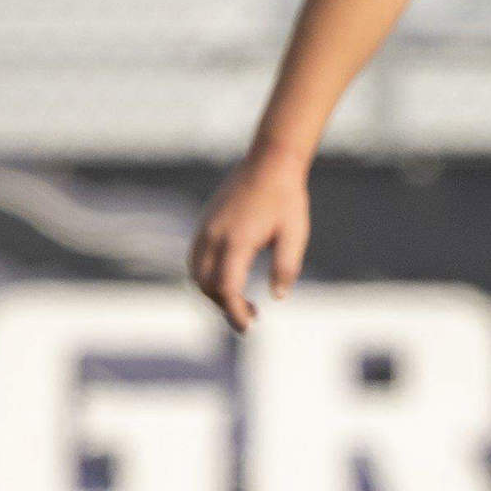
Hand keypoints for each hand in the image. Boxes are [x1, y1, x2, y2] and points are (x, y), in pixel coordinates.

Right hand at [188, 155, 311, 330]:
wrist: (269, 163)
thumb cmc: (287, 199)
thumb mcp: (295, 234)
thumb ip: (286, 266)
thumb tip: (278, 296)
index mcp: (237, 241)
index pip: (226, 288)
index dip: (234, 311)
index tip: (248, 327)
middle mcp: (214, 236)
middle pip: (206, 285)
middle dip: (224, 306)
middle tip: (251, 316)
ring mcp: (204, 228)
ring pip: (196, 273)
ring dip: (212, 292)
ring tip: (240, 301)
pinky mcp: (203, 223)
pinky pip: (194, 258)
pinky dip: (205, 276)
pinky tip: (227, 280)